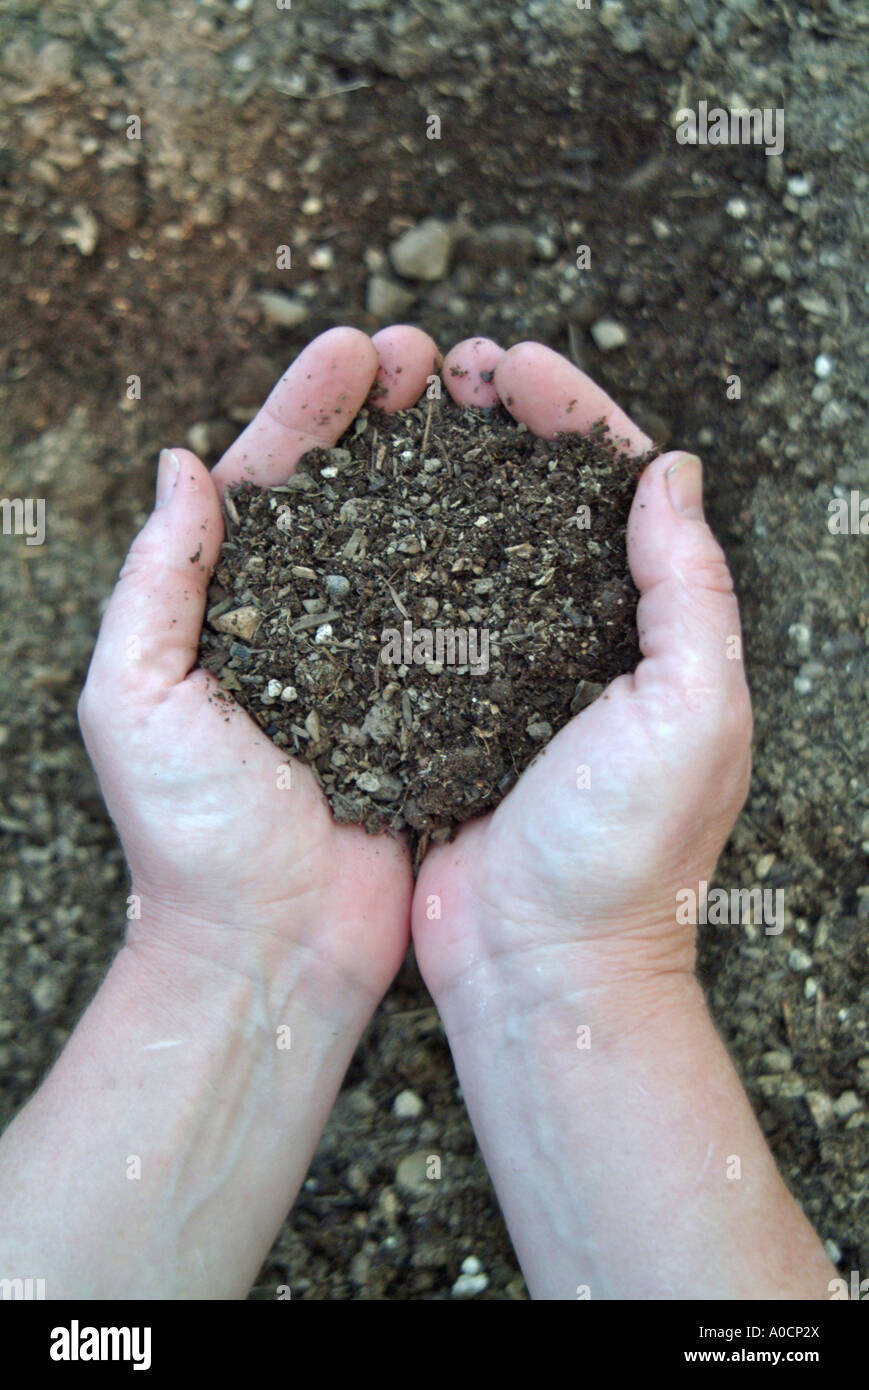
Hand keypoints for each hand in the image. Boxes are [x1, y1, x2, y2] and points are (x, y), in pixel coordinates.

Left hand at [78, 325, 442, 1007]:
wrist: (270, 948)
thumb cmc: (191, 836)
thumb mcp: (134, 700)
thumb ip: (158, 583)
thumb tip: (184, 464)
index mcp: (228, 608)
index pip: (269, 481)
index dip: (310, 407)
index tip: (357, 346)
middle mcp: (307, 621)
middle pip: (351, 492)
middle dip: (386, 415)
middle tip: (429, 354)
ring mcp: (374, 661)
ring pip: (414, 539)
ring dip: (444, 465)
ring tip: (479, 398)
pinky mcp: (429, 705)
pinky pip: (461, 616)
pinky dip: (488, 556)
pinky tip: (520, 506)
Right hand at [412, 338, 752, 1011]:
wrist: (543, 970)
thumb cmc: (631, 854)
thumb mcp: (693, 712)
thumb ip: (691, 589)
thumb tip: (673, 469)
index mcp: (651, 631)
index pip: (617, 488)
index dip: (572, 413)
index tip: (515, 364)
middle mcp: (581, 641)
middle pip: (539, 501)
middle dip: (500, 425)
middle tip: (449, 368)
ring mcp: (508, 676)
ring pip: (474, 545)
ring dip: (443, 473)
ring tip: (400, 414)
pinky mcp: (444, 712)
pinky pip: (420, 617)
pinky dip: (397, 557)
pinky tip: (359, 512)